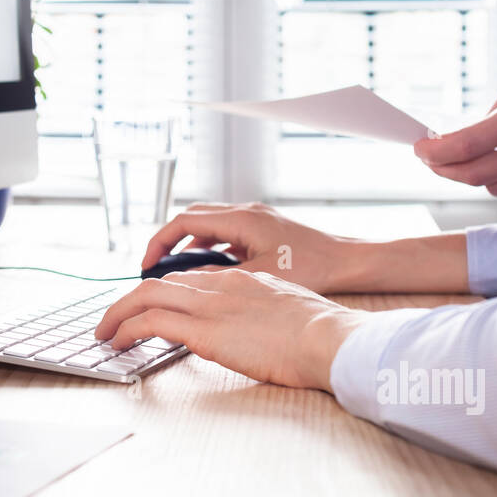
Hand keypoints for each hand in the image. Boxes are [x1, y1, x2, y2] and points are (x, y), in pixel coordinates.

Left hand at [95, 269, 361, 390]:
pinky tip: (118, 342)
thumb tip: (253, 330)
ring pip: (145, 297)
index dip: (163, 293)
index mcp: (241, 280)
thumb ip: (261, 313)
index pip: (189, 279)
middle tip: (113, 318)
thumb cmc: (320, 335)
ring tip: (105, 333)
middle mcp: (219, 285)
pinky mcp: (202, 329)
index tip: (149, 307)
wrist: (328, 339)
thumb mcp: (286, 312)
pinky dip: (127, 329)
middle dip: (130, 300)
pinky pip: (150, 322)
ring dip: (119, 314)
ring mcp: (210, 304)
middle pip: (161, 284)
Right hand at [141, 202, 351, 292]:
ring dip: (190, 245)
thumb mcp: (258, 277)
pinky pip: (226, 232)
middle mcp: (246, 212)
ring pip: (210, 225)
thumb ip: (219, 278)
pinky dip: (211, 247)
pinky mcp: (265, 229)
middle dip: (169, 241)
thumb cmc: (313, 268)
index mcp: (241, 219)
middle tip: (154, 268)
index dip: (160, 242)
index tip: (147, 265)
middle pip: (192, 218)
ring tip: (178, 273)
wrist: (349, 261)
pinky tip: (211, 271)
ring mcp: (256, 218)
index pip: (184, 222)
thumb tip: (186, 284)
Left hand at [413, 54, 496, 195]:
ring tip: (473, 156)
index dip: (435, 153)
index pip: (465, 147)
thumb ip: (486, 118)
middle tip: (432, 160)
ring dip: (476, 174)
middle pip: (473, 175)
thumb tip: (454, 140)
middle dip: (444, 169)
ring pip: (495, 186)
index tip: (419, 150)